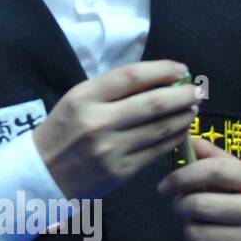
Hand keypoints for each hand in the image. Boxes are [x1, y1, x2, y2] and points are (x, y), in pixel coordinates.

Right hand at [32, 60, 198, 200]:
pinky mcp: (121, 171)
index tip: (180, 69)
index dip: (162, 70)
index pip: (131, 77)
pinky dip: (174, 137)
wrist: (42, 172)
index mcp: (83, 98)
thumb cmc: (63, 129)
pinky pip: (157, 151)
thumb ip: (112, 90)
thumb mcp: (77, 100)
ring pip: (160, 128)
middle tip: (197, 90)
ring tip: (192, 108)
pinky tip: (180, 129)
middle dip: (183, 94)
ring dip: (183, 116)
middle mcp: (98, 122)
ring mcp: (110, 149)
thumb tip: (159, 79)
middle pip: (153, 103)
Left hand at [158, 135, 240, 240]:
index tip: (164, 185)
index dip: (180, 176)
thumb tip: (186, 139)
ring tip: (198, 224)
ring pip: (196, 234)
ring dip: (188, 228)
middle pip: (199, 205)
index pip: (212, 171)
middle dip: (180, 205)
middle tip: (181, 205)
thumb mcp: (240, 174)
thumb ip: (213, 156)